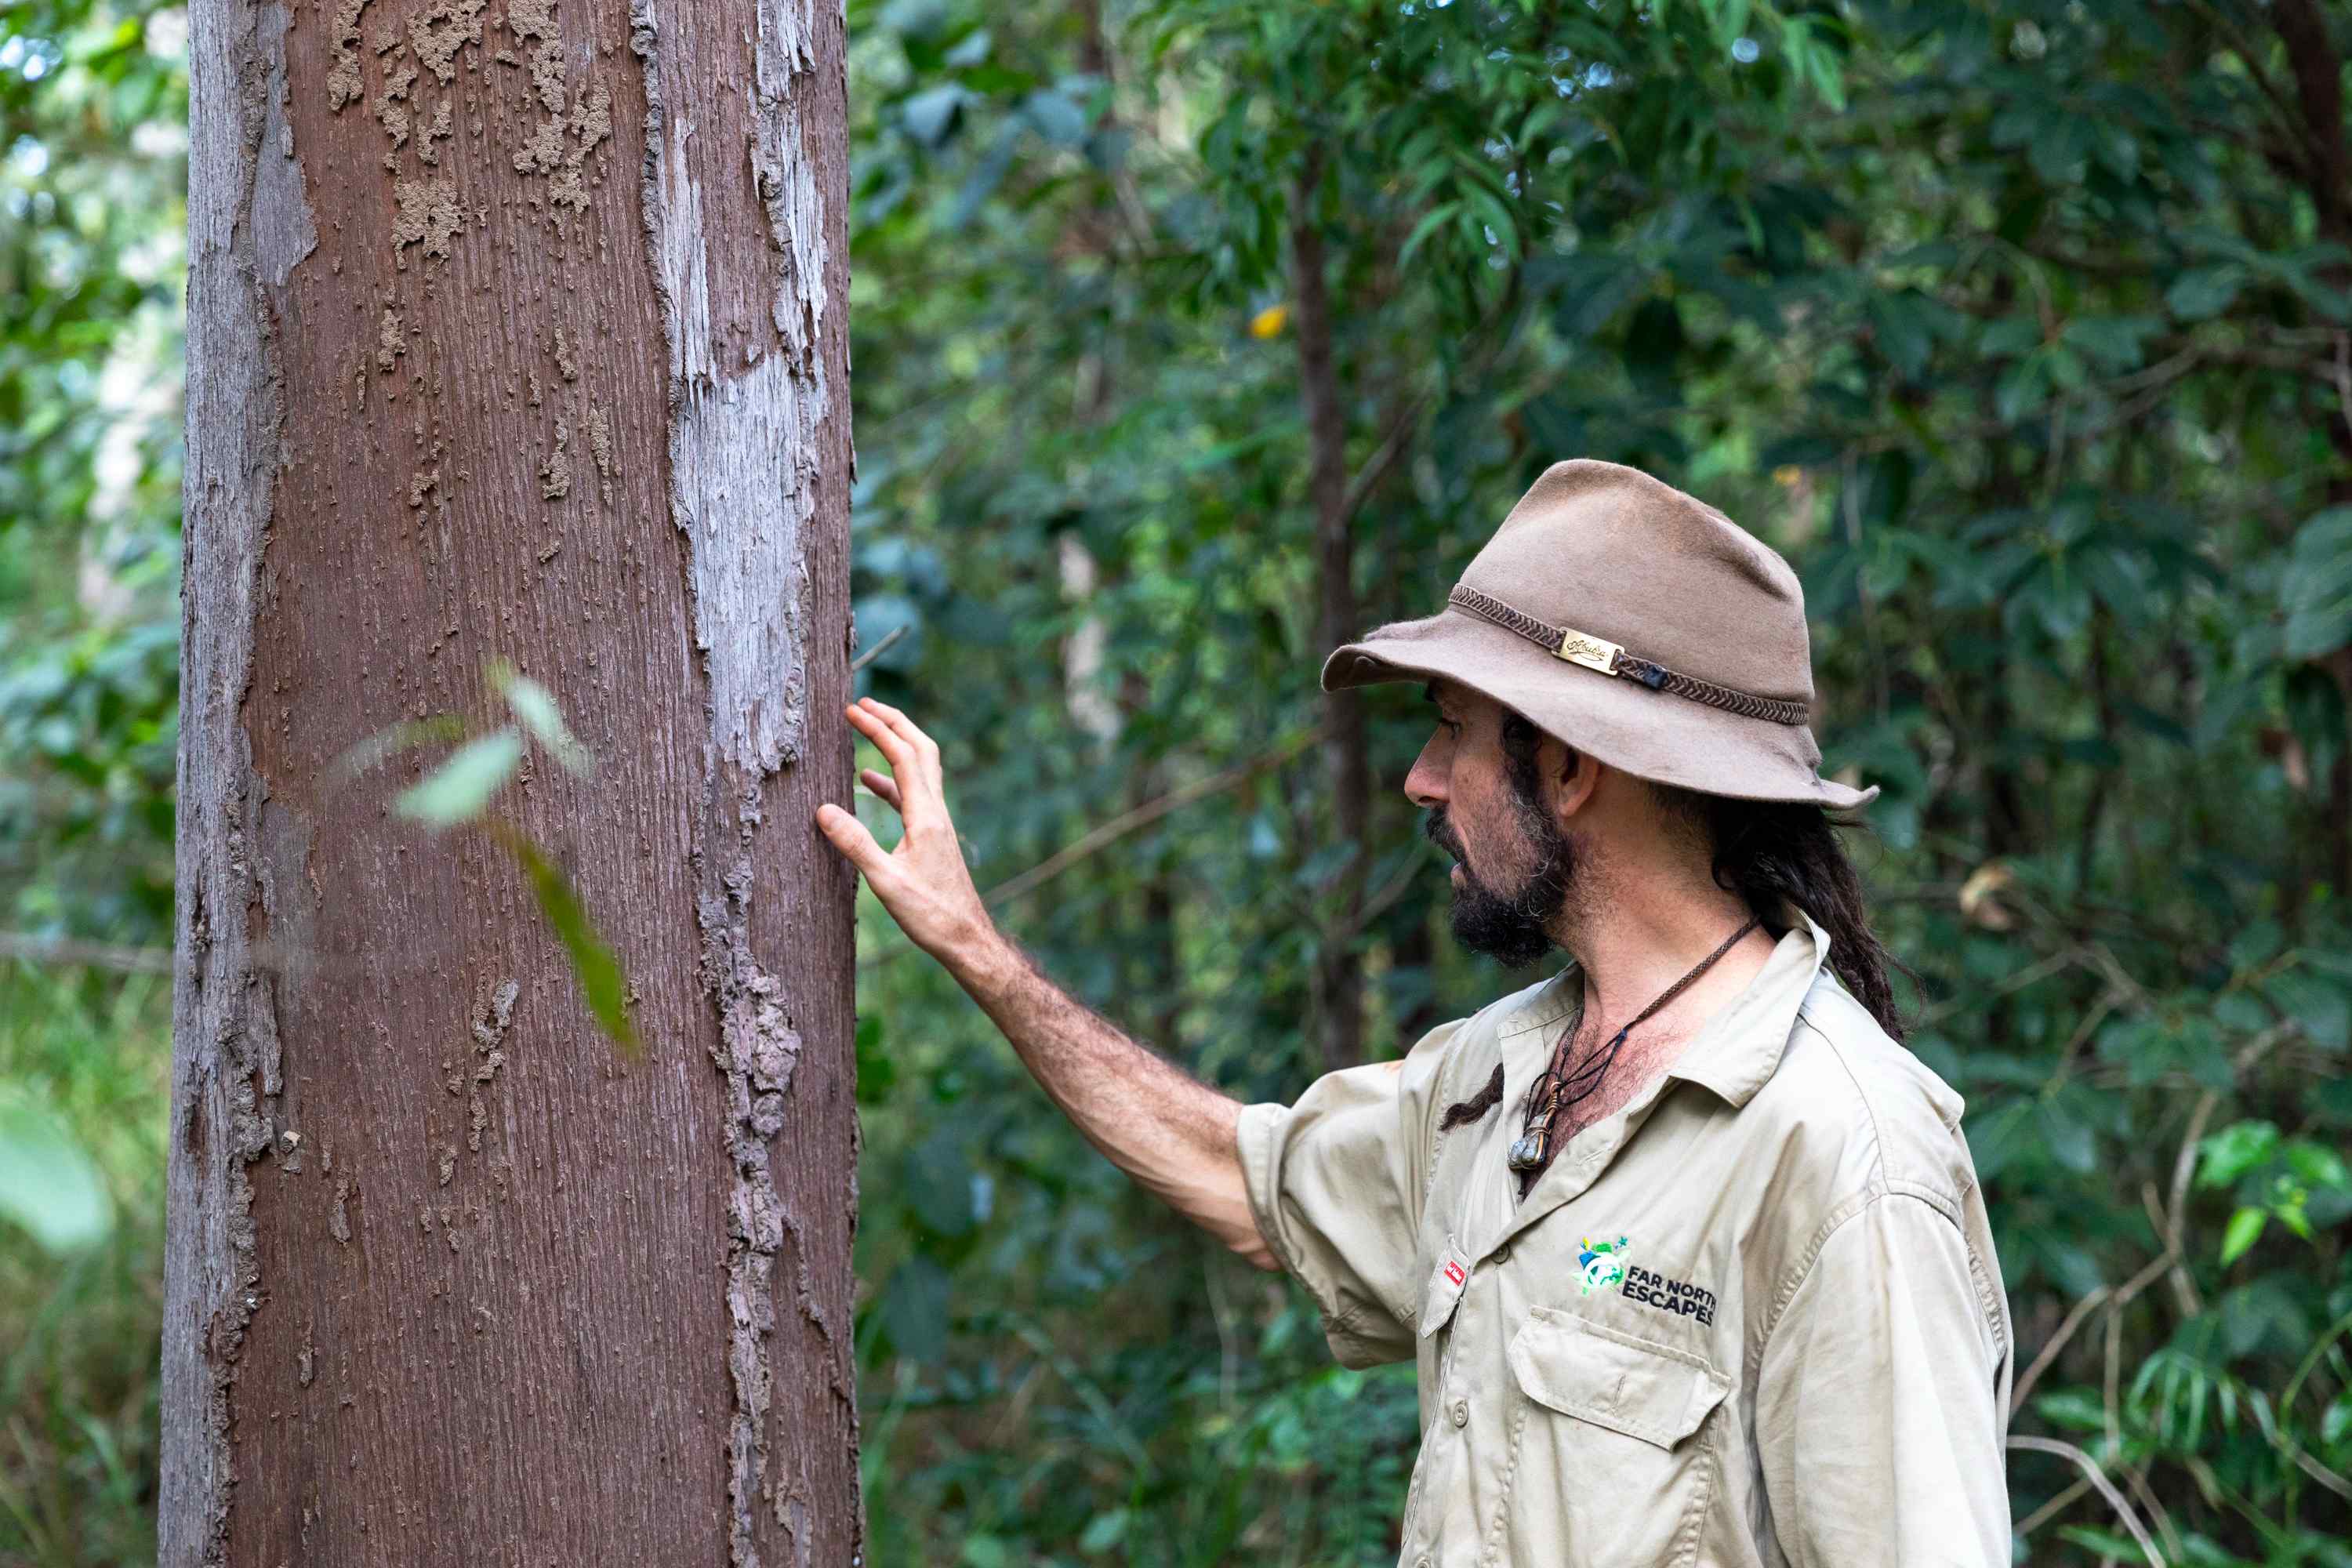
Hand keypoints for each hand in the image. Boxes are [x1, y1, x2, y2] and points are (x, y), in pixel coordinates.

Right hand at [815, 697, 994, 961]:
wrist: (966, 939)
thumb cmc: (931, 915)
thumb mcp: (886, 882)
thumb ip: (855, 844)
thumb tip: (823, 809)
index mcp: (925, 816)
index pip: (903, 756)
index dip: (878, 728)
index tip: (852, 709)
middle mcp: (935, 812)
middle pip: (920, 749)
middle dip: (893, 721)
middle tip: (864, 703)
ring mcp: (936, 822)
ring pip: (919, 768)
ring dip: (894, 744)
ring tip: (866, 728)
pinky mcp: (932, 836)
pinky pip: (910, 794)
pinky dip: (889, 779)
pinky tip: (867, 781)